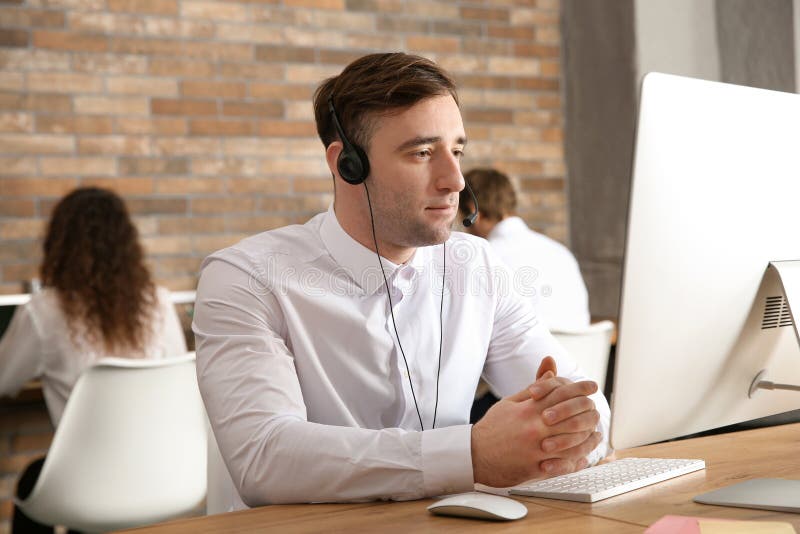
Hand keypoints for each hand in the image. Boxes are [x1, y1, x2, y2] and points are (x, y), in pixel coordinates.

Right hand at [470, 357, 601, 487]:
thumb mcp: (510, 402)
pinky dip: (578, 460)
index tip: (592, 386)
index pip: (561, 393)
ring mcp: (537, 449)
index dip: (580, 388)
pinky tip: (584, 455)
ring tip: (595, 433)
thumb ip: (534, 388)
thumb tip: (551, 371)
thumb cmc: (493, 427)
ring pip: (573, 442)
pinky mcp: (536, 468)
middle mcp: (535, 427)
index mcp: (529, 409)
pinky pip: (564, 464)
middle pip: (573, 416)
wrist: (475, 455)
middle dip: (588, 412)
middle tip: (595, 410)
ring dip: (588, 437)